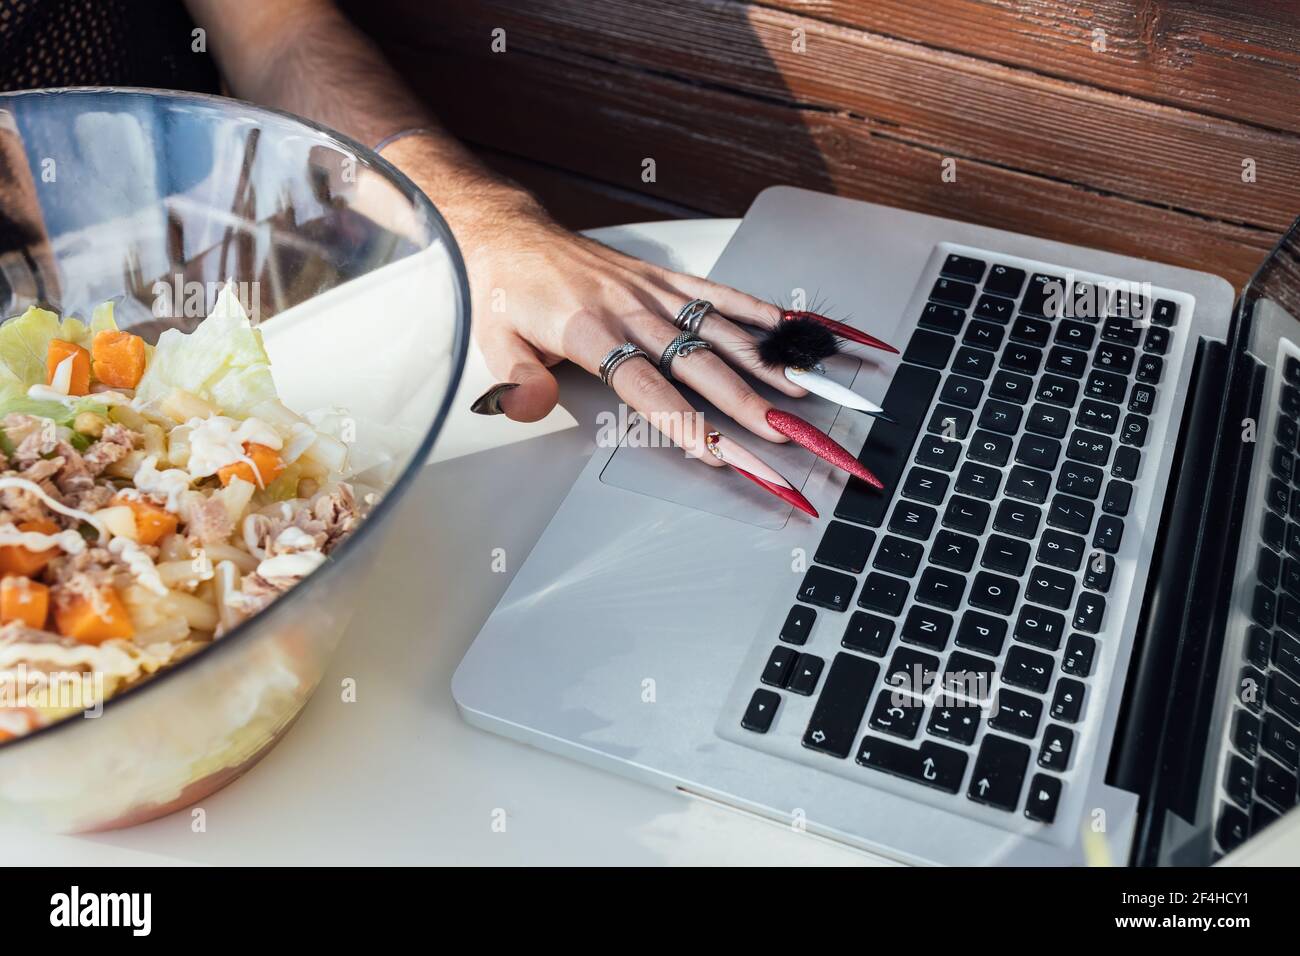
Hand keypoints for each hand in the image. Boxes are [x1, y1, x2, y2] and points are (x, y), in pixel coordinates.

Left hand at [448, 189, 809, 456]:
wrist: (513, 236)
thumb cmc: (506, 294)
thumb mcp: (494, 343)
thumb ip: (519, 382)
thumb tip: (532, 406)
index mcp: (588, 331)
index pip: (645, 387)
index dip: (683, 421)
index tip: (715, 451)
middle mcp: (628, 309)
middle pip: (696, 364)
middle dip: (742, 402)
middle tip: (779, 433)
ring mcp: (649, 291)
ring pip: (715, 330)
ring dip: (760, 362)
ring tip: (798, 389)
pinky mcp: (661, 278)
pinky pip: (714, 293)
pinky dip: (752, 309)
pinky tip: (786, 326)